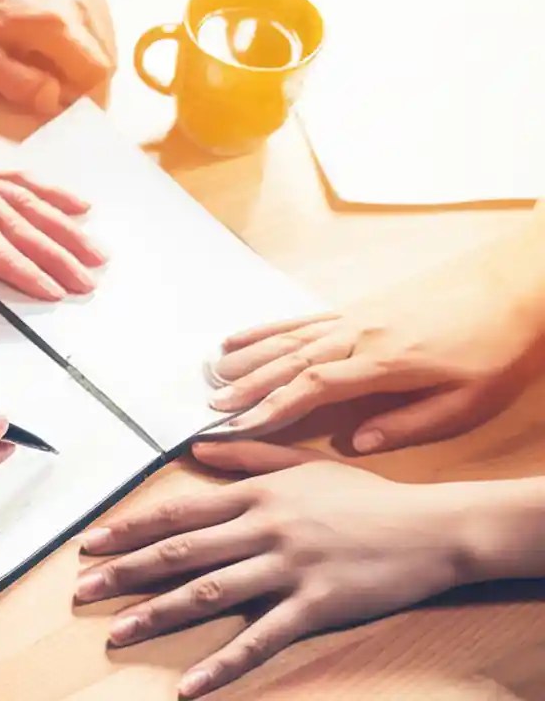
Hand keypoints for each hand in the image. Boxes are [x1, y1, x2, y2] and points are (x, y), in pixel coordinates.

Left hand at [0, 0, 116, 114]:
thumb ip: (18, 84)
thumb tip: (52, 102)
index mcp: (57, 28)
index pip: (98, 75)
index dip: (90, 99)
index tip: (74, 110)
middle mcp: (81, 6)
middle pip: (107, 60)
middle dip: (90, 84)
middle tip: (65, 91)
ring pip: (108, 42)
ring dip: (91, 61)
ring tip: (63, 66)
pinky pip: (102, 23)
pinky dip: (90, 41)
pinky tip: (65, 43)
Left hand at [0, 139, 106, 303]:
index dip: (19, 267)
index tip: (49, 290)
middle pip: (17, 223)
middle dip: (56, 255)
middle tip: (87, 284)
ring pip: (28, 203)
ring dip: (64, 230)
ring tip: (97, 255)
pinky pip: (22, 183)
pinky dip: (53, 194)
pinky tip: (81, 207)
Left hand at [75, 448, 468, 697]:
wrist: (432, 528)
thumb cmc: (365, 497)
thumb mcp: (303, 465)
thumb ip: (246, 456)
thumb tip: (195, 449)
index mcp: (256, 494)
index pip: (178, 512)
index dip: (129, 528)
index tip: (91, 542)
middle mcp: (263, 528)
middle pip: (180, 552)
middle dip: (126, 571)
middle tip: (83, 589)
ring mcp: (287, 568)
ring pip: (208, 592)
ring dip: (158, 613)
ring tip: (118, 631)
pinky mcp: (314, 605)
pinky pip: (260, 639)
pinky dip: (222, 663)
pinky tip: (191, 684)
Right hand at [208, 251, 544, 451]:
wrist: (515, 284)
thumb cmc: (497, 347)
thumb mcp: (467, 402)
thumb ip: (409, 425)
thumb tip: (356, 443)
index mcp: (383, 363)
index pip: (313, 388)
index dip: (272, 409)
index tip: (239, 427)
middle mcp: (359, 336)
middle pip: (290, 362)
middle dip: (249, 388)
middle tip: (213, 409)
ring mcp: (355, 318)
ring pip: (290, 339)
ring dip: (251, 358)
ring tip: (215, 376)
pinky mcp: (358, 308)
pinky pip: (303, 320)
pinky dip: (269, 329)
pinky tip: (244, 338)